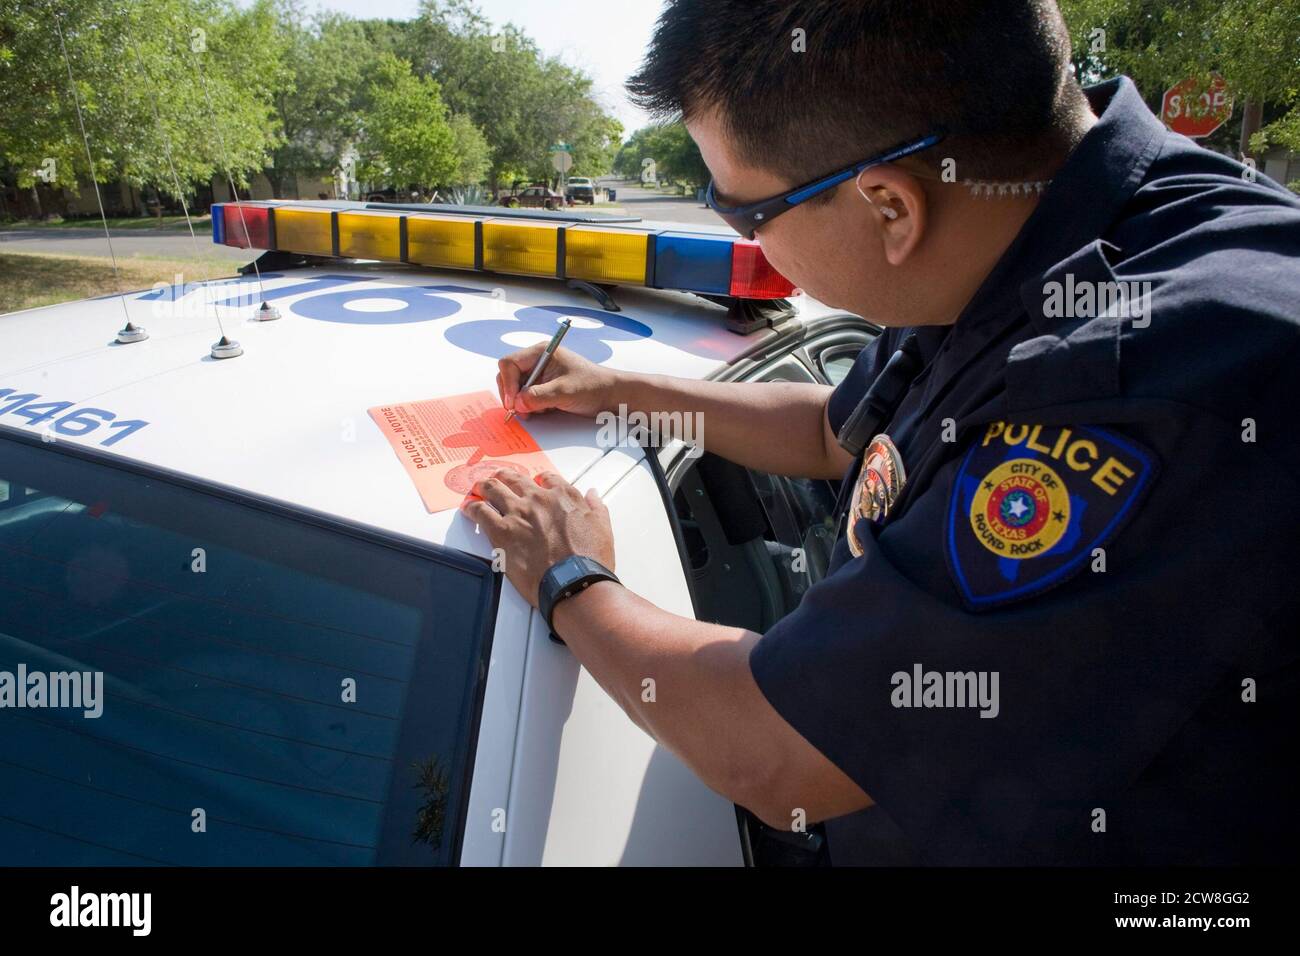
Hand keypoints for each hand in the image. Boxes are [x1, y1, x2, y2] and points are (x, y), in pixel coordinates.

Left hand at [461, 468, 614, 605]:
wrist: (574, 581)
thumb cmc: (589, 559)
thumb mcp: (602, 526)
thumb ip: (595, 506)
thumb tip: (592, 494)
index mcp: (563, 496)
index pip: (545, 478)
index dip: (537, 479)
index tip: (533, 483)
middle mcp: (538, 499)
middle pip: (514, 478)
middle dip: (504, 477)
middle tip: (498, 480)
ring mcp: (518, 513)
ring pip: (493, 488)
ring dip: (484, 487)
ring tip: (478, 489)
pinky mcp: (501, 532)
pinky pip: (480, 512)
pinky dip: (472, 507)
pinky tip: (469, 508)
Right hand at [496, 344, 619, 418]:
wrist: (609, 395)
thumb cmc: (592, 386)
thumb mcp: (564, 392)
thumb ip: (538, 397)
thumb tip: (517, 403)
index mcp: (541, 352)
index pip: (509, 364)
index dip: (508, 383)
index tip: (514, 402)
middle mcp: (537, 361)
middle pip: (508, 376)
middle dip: (512, 395)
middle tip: (521, 411)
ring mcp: (539, 374)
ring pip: (516, 389)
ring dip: (522, 403)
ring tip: (540, 410)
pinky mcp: (543, 387)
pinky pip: (526, 397)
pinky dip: (530, 406)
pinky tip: (544, 410)